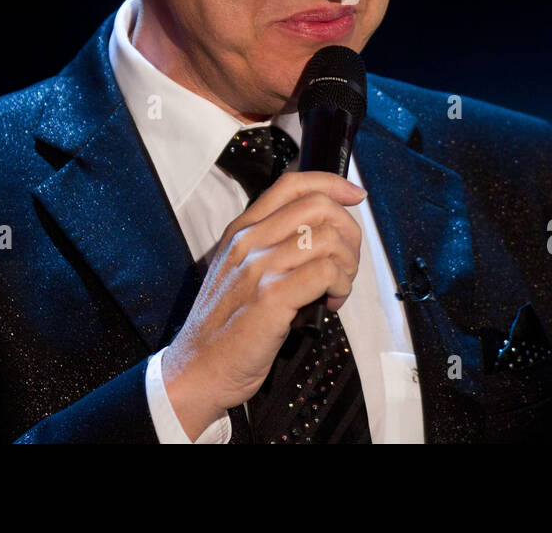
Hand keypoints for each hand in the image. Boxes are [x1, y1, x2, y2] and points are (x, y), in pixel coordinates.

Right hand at [161, 170, 365, 438]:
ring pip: (328, 238)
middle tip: (347, 263)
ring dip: (348, 264)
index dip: (332, 184)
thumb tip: (321, 233)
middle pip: (319, 206)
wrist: (197, 368)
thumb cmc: (224, 327)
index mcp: (241, 230)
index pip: (292, 184)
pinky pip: (326, 272)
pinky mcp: (271, 296)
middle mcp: (249, 241)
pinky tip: (330, 303)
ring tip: (337, 288)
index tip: (355, 196)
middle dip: (349, 232)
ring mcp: (259, 267)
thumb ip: (270, 247)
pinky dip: (341, 286)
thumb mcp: (237, 271)